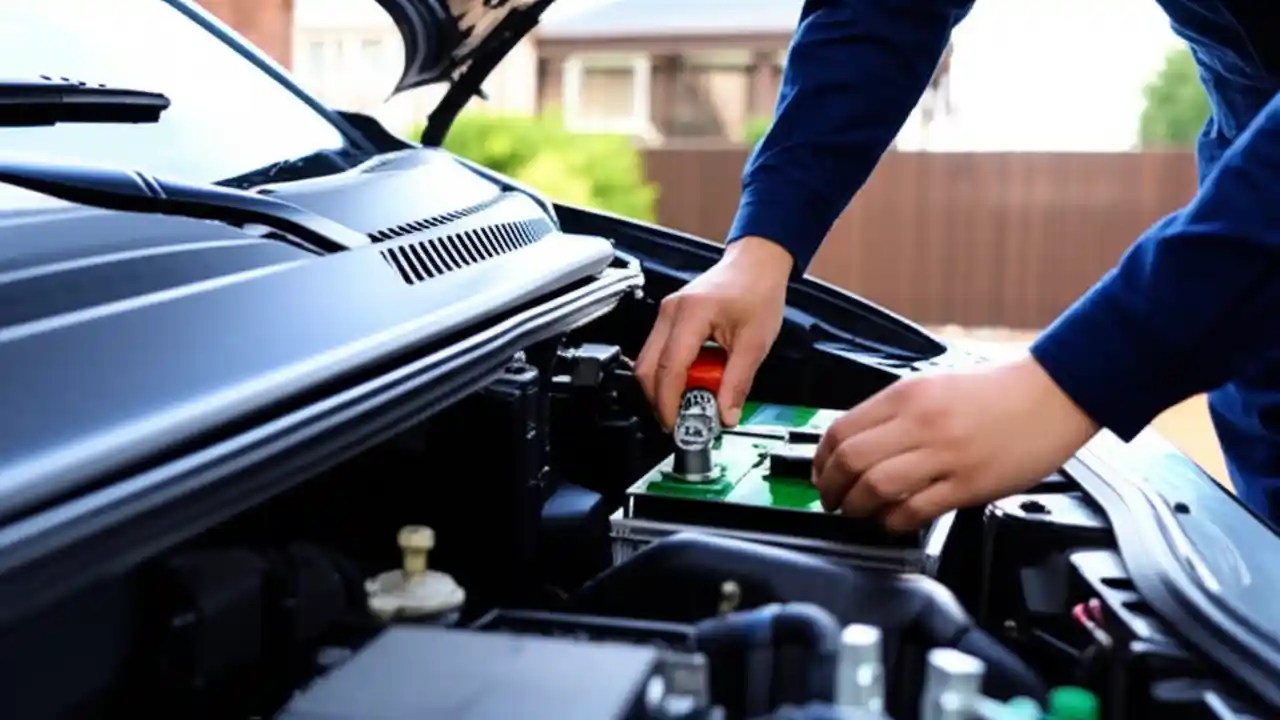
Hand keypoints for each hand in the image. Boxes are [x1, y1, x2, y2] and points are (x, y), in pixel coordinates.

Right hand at [635, 236, 792, 428]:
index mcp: (691, 314)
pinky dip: (671, 374)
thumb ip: (738, 382)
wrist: (756, 264)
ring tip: (690, 403)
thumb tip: (725, 414)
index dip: (668, 403)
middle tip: (680, 422)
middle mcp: (670, 312)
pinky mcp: (669, 318)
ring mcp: (666, 314)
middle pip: (647, 368)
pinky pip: (659, 353)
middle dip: (659, 400)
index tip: (677, 425)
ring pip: (649, 362)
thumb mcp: (756, 342)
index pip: (669, 368)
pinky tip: (692, 382)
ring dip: (665, 388)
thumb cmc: (758, 292)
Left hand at [812, 356, 1098, 532]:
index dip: (821, 460)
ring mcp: (944, 455)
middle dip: (830, 488)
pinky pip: (915, 510)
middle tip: (831, 500)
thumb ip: (893, 414)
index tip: (820, 474)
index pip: (841, 430)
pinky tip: (892, 520)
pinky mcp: (968, 484)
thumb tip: (854, 447)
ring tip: (857, 512)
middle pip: (850, 461)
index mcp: (906, 396)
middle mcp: (920, 423)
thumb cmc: (993, 392)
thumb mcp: (931, 386)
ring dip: (857, 507)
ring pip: (876, 487)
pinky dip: (893, 521)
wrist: (1050, 396)